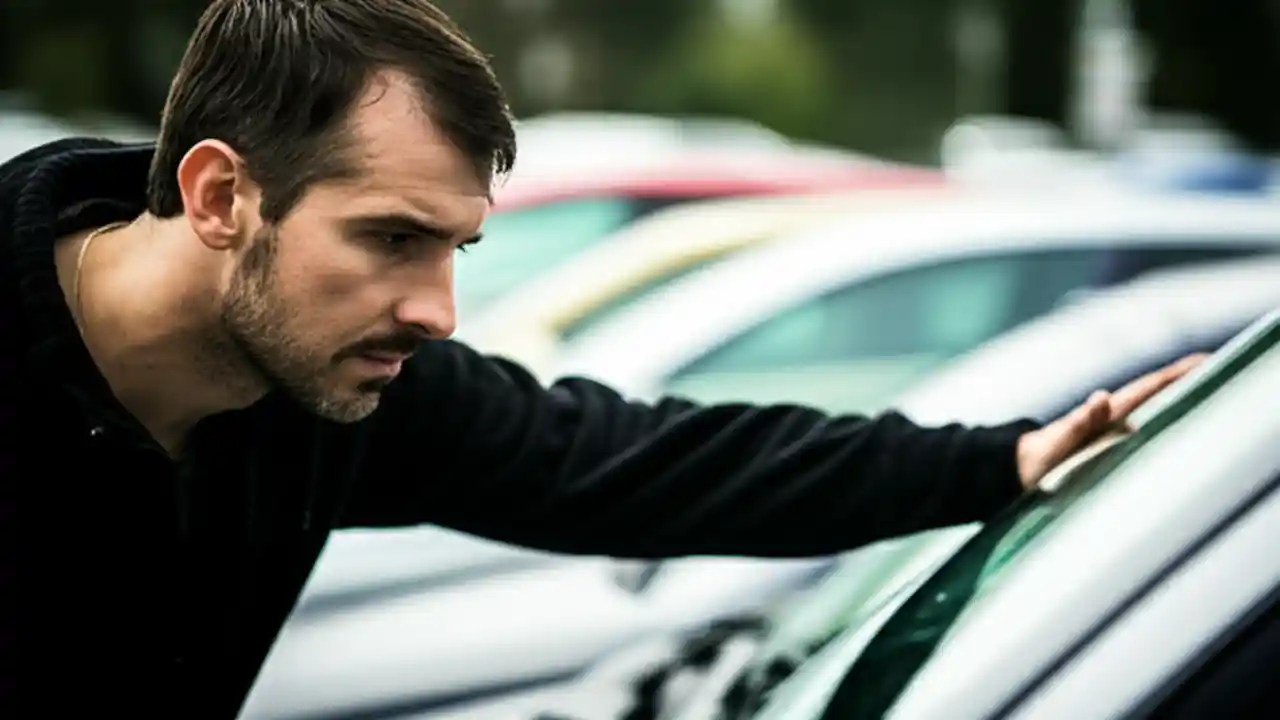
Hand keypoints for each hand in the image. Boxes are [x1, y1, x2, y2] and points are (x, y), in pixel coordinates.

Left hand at [1016, 353, 1208, 489]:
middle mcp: (1111, 422)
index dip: (1174, 375)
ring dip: (1175, 401)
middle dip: (1184, 381)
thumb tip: (1101, 397)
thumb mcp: (1058, 443)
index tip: (1204, 359)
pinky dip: (1159, 426)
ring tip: (1206, 391)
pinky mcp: (1106, 451)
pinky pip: (1140, 435)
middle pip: (1154, 395)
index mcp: (1105, 416)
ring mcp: (1110, 436)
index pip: (1146, 389)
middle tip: (1217, 367)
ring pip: (1150, 413)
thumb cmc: (1038, 458)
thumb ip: (1079, 422)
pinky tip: (1173, 428)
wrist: (1017, 472)